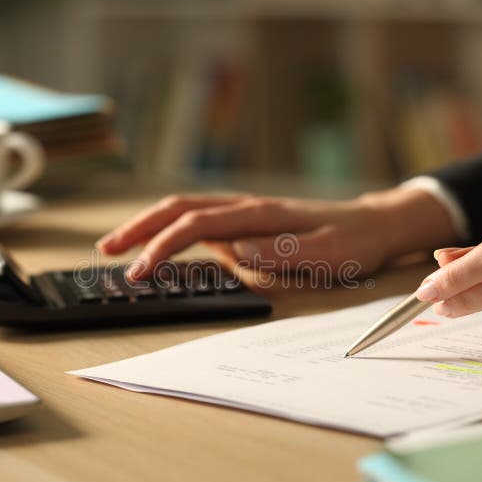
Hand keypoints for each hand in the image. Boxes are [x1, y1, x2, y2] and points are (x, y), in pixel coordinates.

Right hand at [97, 189, 457, 280]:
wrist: (374, 224)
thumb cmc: (353, 241)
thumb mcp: (329, 254)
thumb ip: (283, 252)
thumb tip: (235, 250)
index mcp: (260, 214)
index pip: (197, 225)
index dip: (163, 247)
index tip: (140, 272)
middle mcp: (246, 208)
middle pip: (179, 208)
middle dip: (139, 227)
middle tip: (107, 250)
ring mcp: (245, 214)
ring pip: (186, 211)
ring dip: (150, 226)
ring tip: (120, 247)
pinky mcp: (248, 224)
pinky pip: (202, 222)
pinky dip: (172, 231)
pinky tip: (161, 246)